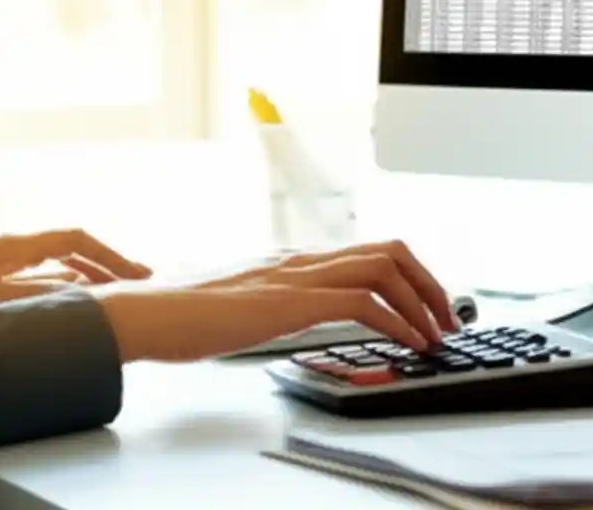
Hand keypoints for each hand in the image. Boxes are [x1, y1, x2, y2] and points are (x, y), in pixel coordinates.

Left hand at [0, 229, 151, 301]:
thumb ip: (38, 292)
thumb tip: (77, 287)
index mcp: (14, 246)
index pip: (76, 241)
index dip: (110, 256)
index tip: (137, 276)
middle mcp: (13, 249)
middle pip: (71, 250)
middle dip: (107, 264)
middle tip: (141, 280)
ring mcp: (2, 262)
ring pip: (56, 266)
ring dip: (90, 276)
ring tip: (120, 291)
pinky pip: (39, 277)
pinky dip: (66, 285)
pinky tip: (80, 297)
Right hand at [97, 241, 456, 362]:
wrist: (146, 313)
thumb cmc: (185, 314)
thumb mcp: (247, 303)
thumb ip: (280, 302)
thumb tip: (301, 315)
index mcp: (296, 258)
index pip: (371, 251)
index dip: (410, 274)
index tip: (428, 304)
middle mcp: (304, 258)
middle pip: (391, 251)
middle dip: (429, 283)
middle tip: (446, 319)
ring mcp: (298, 275)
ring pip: (384, 269)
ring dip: (421, 302)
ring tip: (436, 334)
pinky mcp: (290, 301)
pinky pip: (363, 303)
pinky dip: (396, 321)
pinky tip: (407, 342)